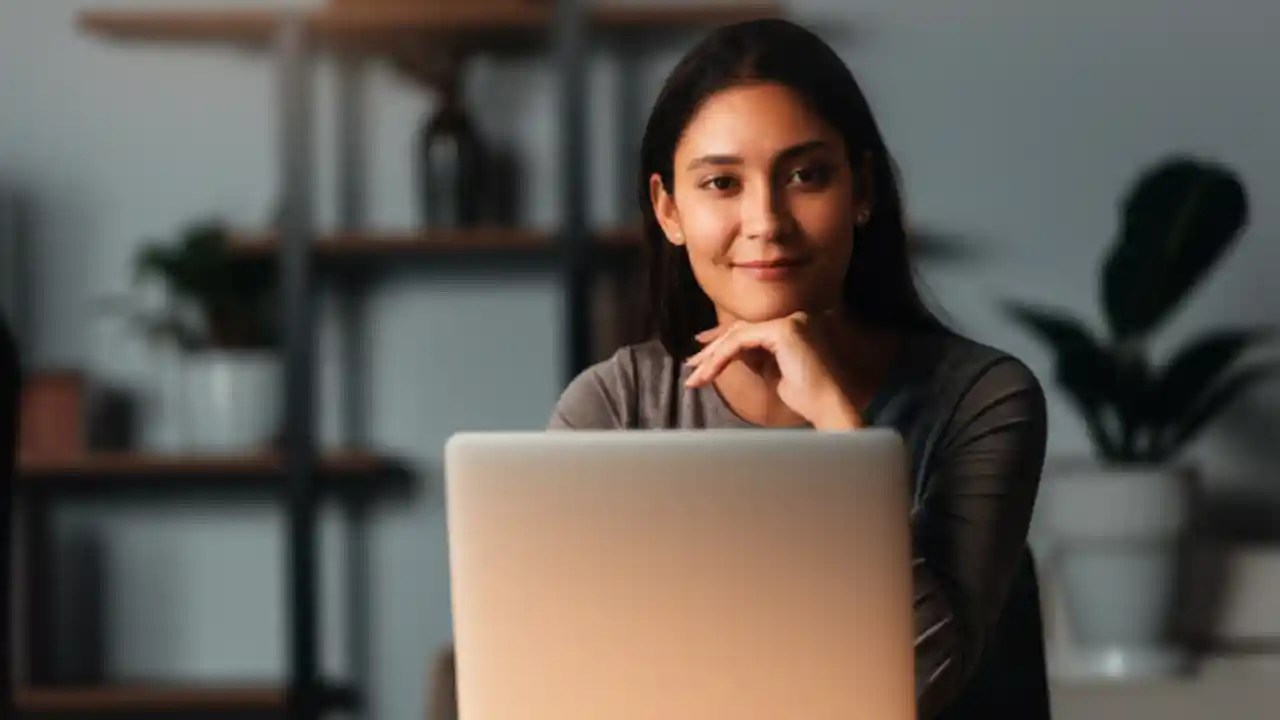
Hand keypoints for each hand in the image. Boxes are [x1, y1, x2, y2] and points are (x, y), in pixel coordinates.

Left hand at [684, 311, 863, 429]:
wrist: (828, 406)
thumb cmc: (807, 397)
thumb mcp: (773, 373)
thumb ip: (754, 358)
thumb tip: (729, 353)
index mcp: (794, 326)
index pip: (751, 329)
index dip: (723, 339)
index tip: (702, 353)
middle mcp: (794, 318)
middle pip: (741, 329)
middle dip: (713, 347)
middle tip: (692, 364)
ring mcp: (790, 321)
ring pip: (738, 335)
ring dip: (713, 357)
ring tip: (696, 376)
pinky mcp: (783, 330)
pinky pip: (741, 341)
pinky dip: (722, 357)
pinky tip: (709, 372)